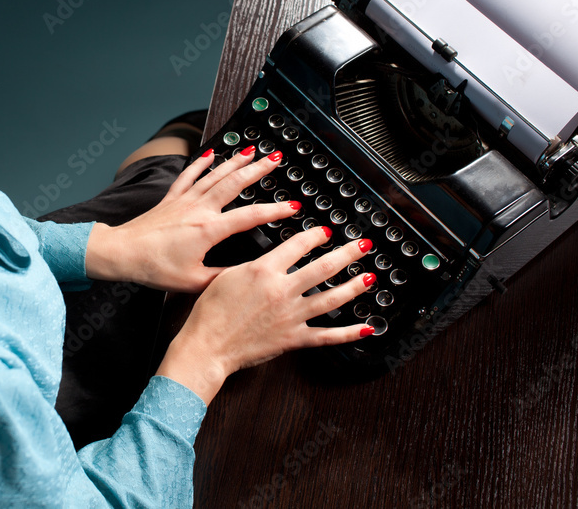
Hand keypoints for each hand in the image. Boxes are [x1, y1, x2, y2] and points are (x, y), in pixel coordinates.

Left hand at [85, 147, 302, 291]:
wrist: (122, 254)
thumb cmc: (154, 268)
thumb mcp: (193, 281)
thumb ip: (222, 277)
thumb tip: (245, 274)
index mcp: (208, 230)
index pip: (250, 216)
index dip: (274, 211)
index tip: (293, 206)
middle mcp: (199, 209)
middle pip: (234, 184)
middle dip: (258, 170)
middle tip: (276, 159)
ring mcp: (184, 201)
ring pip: (214, 175)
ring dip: (234, 161)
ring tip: (252, 150)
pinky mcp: (170, 199)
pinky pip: (188, 176)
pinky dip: (200, 163)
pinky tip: (210, 154)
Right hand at [156, 234, 375, 403]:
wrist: (207, 345)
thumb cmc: (210, 312)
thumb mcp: (227, 275)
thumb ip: (255, 265)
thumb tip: (272, 259)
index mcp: (264, 271)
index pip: (298, 246)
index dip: (315, 236)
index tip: (324, 232)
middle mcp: (282, 291)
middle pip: (323, 268)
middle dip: (347, 254)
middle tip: (362, 245)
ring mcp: (291, 316)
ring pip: (331, 299)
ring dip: (354, 286)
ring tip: (370, 277)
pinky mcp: (293, 339)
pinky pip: (326, 336)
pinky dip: (349, 333)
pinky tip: (366, 328)